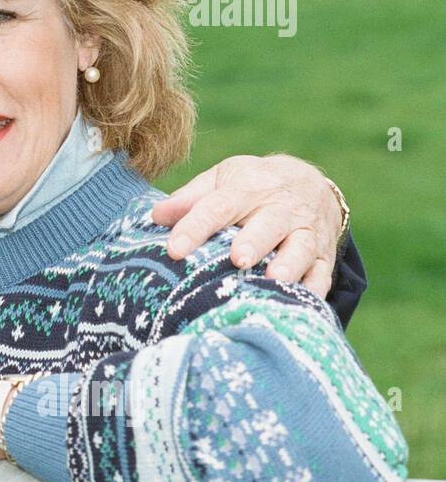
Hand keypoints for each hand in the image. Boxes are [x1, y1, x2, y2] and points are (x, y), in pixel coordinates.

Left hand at [150, 154, 343, 296]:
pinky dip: (316, 288)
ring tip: (275, 279)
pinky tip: (304, 303)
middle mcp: (281, 208)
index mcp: (248, 188)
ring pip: (301, 247)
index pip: (218, 205)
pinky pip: (324, 272)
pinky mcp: (325, 254)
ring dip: (289, 264)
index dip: (195, 226)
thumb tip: (156, 215)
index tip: (174, 249)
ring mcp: (307, 231)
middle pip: (268, 224)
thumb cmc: (252, 186)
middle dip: (254, 242)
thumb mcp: (222, 179)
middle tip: (237, 259)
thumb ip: (190, 198)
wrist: (312, 183)